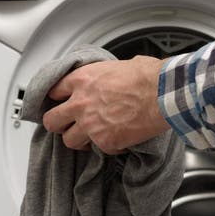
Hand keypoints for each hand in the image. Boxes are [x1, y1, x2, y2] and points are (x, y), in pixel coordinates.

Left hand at [42, 55, 168, 153]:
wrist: (163, 95)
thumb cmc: (148, 77)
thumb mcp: (118, 65)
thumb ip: (103, 76)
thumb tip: (109, 78)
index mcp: (81, 80)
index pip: (54, 91)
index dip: (58, 98)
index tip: (62, 102)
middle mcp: (80, 103)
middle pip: (51, 121)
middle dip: (58, 123)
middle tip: (67, 125)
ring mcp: (90, 125)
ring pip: (68, 141)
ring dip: (78, 139)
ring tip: (90, 137)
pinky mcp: (104, 142)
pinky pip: (99, 150)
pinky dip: (109, 146)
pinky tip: (119, 139)